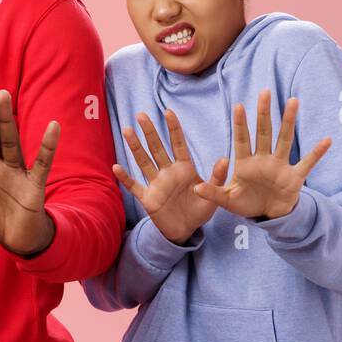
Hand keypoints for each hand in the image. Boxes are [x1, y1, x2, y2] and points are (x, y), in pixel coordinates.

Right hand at [115, 109, 226, 244]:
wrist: (186, 229)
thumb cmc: (200, 209)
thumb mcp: (213, 194)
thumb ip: (217, 177)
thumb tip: (225, 159)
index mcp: (184, 168)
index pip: (178, 144)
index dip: (174, 129)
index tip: (169, 112)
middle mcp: (168, 172)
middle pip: (157, 148)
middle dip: (150, 132)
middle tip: (141, 115)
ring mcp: (156, 184)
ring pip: (144, 162)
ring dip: (136, 148)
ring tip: (127, 131)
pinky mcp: (148, 198)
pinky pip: (135, 186)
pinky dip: (126, 178)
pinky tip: (116, 167)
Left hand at [193, 89, 330, 219]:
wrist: (268, 215)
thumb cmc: (246, 203)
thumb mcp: (227, 200)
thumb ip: (213, 193)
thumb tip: (196, 188)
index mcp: (245, 164)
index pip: (242, 140)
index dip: (241, 125)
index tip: (239, 106)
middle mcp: (264, 160)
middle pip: (264, 133)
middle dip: (264, 113)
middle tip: (264, 92)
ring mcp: (280, 166)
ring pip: (284, 140)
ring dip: (288, 121)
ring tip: (292, 101)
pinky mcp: (295, 177)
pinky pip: (307, 163)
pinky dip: (317, 153)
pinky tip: (327, 140)